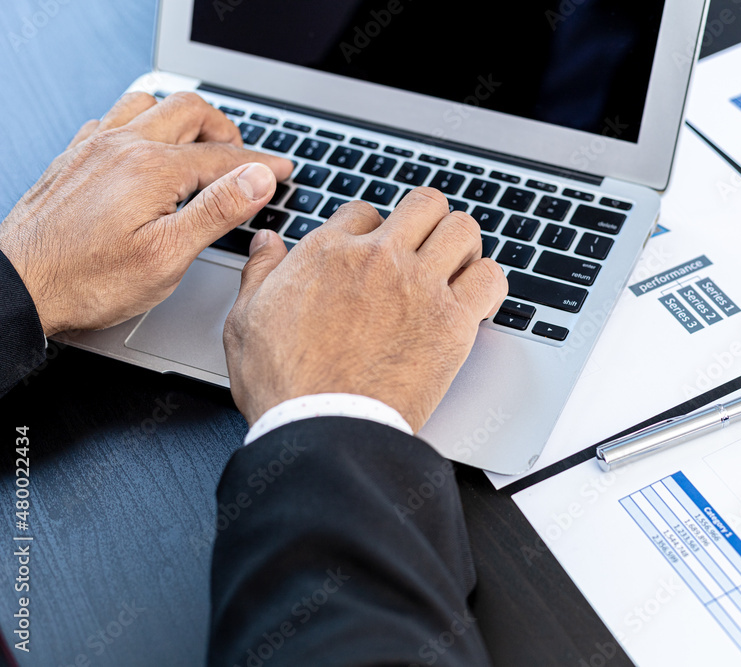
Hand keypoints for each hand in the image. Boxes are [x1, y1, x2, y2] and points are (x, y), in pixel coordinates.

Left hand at [0, 92, 292, 335]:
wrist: (19, 286)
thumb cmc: (88, 281)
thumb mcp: (169, 256)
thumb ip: (218, 211)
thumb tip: (258, 178)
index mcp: (151, 169)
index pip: (223, 157)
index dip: (261, 164)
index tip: (283, 170)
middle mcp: (122, 146)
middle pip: (189, 112)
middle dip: (225, 129)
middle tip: (243, 154)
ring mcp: (94, 148)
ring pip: (149, 103)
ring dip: (182, 116)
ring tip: (200, 142)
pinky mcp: (74, 158)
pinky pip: (113, 117)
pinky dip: (142, 122)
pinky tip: (146, 146)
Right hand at [224, 188, 507, 431]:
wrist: (324, 430)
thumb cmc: (283, 386)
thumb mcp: (246, 320)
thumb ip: (260, 273)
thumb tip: (267, 243)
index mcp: (328, 252)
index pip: (366, 211)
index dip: (373, 230)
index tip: (376, 253)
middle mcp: (379, 258)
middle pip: (424, 204)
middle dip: (427, 221)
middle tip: (426, 246)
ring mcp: (420, 286)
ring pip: (463, 229)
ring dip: (463, 244)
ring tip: (456, 265)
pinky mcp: (453, 322)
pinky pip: (491, 277)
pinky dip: (488, 283)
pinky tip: (476, 300)